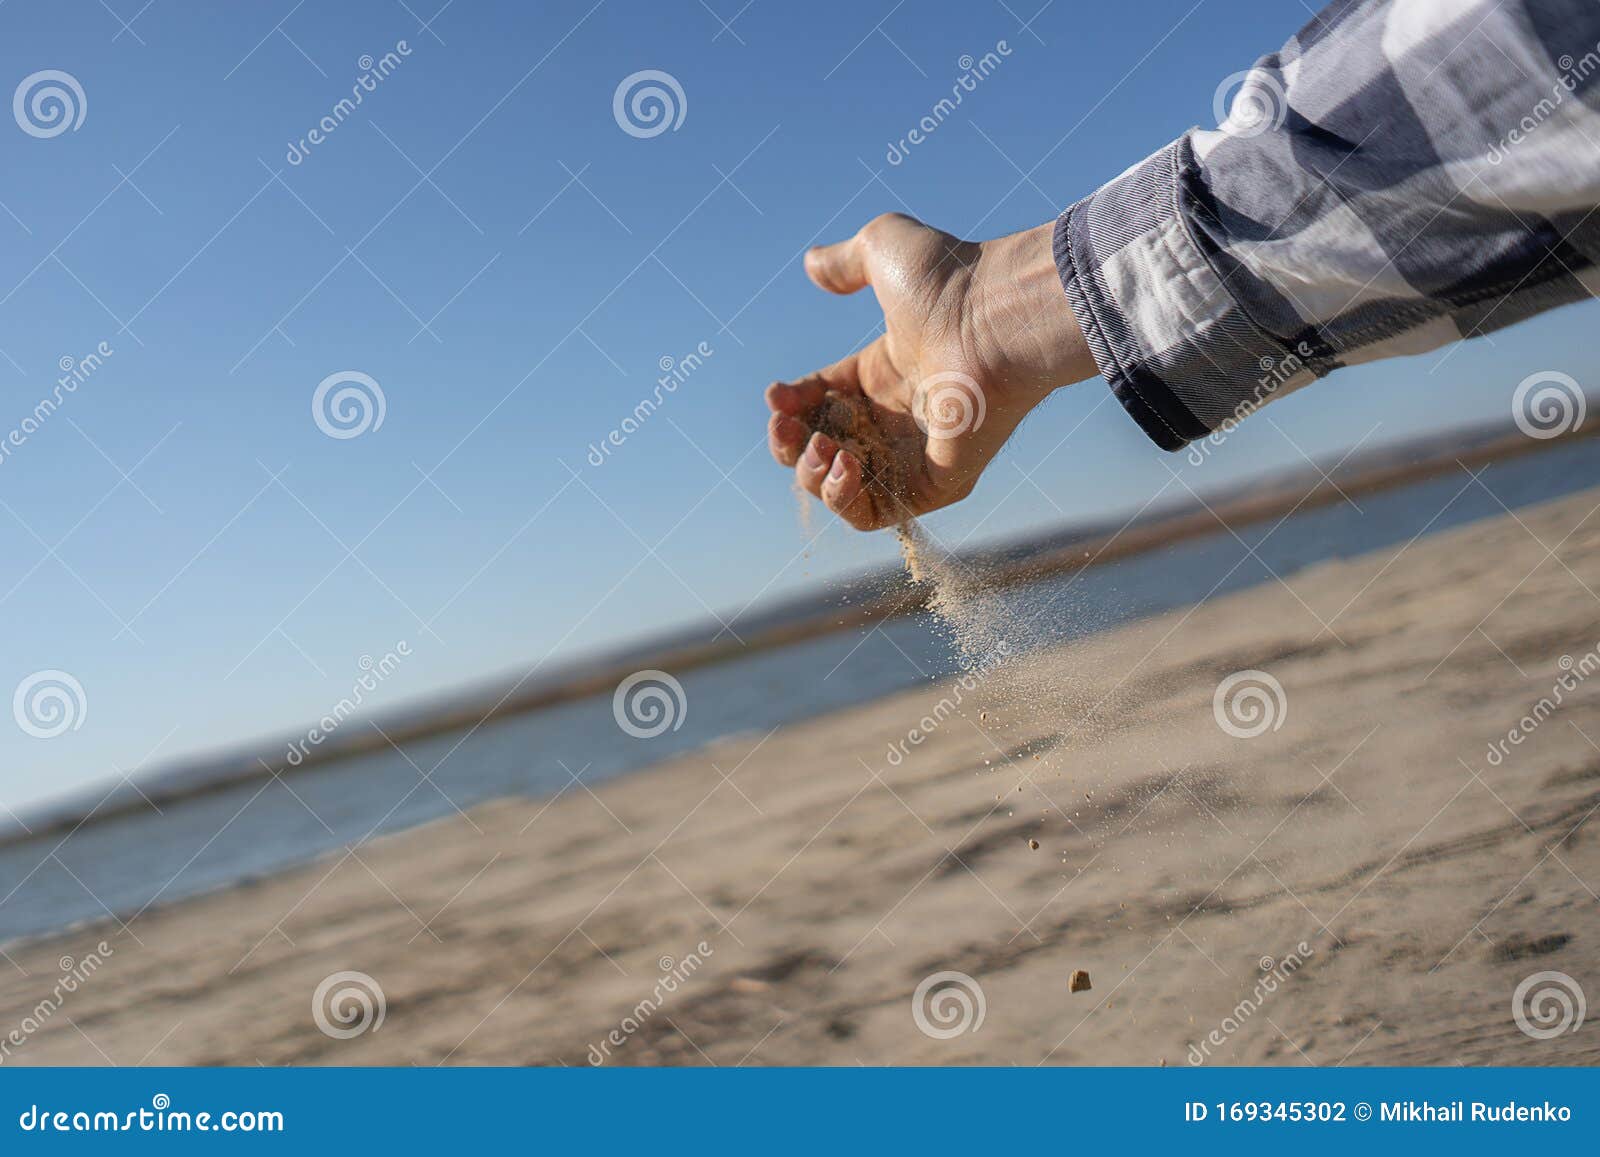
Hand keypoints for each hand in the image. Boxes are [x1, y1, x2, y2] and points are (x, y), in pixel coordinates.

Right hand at [766, 213, 1095, 529]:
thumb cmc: (949, 282)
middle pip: (821, 451)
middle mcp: (898, 417)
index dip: (791, 404)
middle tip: (787, 425)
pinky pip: (875, 514)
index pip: (821, 404)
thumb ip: (844, 262)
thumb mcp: (881, 248)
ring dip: (811, 476)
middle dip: (789, 444)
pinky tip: (841, 465)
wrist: (994, 317)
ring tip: (820, 446)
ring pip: (840, 489)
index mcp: (884, 373)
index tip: (777, 394)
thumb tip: (812, 264)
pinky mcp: (935, 484)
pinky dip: (844, 498)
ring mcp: (916, 454)